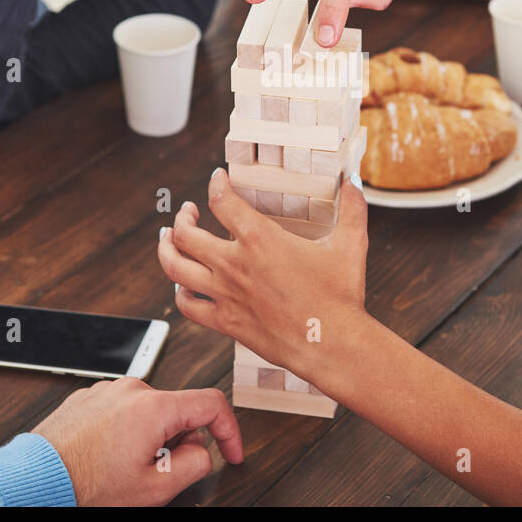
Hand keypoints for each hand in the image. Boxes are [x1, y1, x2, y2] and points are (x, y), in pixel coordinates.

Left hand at [32, 377, 243, 505]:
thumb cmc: (87, 484)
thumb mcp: (155, 488)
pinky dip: (123, 431)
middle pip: (177, 409)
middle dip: (178, 440)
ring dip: (149, 436)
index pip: (212, 403)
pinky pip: (120, 410)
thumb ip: (194, 465)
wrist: (37, 480)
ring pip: (148, 411)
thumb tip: (202, 451)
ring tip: (124, 466)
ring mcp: (107, 390)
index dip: (229, 431)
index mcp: (154, 407)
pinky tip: (107, 455)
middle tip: (159, 470)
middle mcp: (131, 389)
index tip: (230, 451)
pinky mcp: (87, 397)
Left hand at [157, 168, 369, 379]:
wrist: (332, 344)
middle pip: (186, 233)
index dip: (216, 184)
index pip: (222, 201)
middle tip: (188, 211)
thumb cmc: (341, 295)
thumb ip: (352, 208)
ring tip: (168, 239)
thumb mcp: (351, 244)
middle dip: (183, 217)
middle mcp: (234, 263)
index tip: (217, 178)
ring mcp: (226, 294)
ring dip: (167, 248)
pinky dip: (179, 292)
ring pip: (176, 266)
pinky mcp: (225, 322)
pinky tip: (182, 285)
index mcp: (260, 238)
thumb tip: (354, 182)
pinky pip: (187, 305)